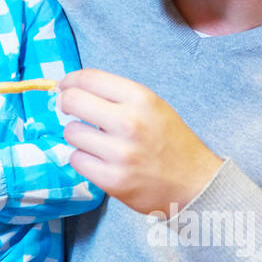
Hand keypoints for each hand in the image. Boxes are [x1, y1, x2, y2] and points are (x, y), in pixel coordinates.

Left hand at [57, 68, 223, 213]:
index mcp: (141, 98)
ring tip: (96, 141)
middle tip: (70, 110)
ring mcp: (121, 153)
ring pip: (71, 133)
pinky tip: (99, 160)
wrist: (196, 184)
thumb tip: (72, 88)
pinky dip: (83, 159)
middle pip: (73, 102)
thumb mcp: (153, 107)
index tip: (64, 86)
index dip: (70, 81)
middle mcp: (130, 122)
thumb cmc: (170, 142)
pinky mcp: (113, 180)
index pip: (89, 78)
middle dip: (66, 104)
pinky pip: (76, 160)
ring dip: (78, 136)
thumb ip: (117, 96)